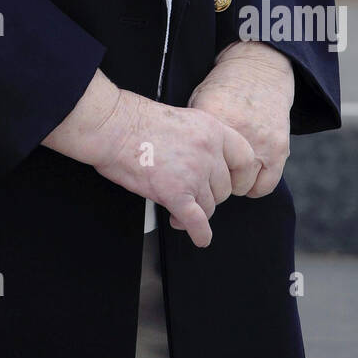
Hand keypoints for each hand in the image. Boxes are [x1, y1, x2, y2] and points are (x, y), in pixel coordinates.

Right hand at [42, 70, 257, 248]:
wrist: (113, 126)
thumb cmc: (135, 120)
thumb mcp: (182, 119)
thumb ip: (201, 139)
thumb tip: (207, 164)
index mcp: (212, 129)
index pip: (244, 158)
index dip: (240, 175)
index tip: (233, 183)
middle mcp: (208, 152)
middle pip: (223, 187)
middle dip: (209, 195)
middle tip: (193, 193)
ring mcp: (194, 173)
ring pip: (209, 206)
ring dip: (196, 212)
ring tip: (179, 209)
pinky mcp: (176, 193)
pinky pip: (196, 222)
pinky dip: (199, 234)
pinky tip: (199, 237)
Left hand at [187, 41, 294, 198]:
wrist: (258, 68)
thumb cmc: (224, 87)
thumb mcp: (199, 101)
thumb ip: (196, 133)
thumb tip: (183, 163)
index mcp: (215, 122)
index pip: (199, 166)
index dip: (195, 172)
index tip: (194, 170)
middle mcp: (239, 134)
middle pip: (221, 181)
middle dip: (215, 179)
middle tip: (214, 170)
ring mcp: (261, 143)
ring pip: (244, 186)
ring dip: (236, 183)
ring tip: (231, 170)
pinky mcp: (279, 148)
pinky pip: (265, 185)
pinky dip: (256, 184)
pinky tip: (249, 173)